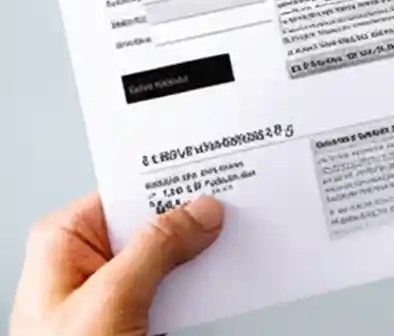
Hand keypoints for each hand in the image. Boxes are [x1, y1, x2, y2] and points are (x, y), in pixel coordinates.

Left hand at [10, 194, 224, 335]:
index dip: (170, 181)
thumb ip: (156, 249)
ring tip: (234, 245)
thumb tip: (199, 211)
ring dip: (202, 253)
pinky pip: (175, 285)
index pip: (126, 192)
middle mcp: (87, 258)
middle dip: (194, 218)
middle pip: (153, 221)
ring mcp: (113, 287)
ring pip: (171, 254)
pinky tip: (221, 279)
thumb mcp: (109, 300)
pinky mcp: (134, 314)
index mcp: (65, 241)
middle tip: (234, 210)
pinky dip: (201, 282)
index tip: (212, 173)